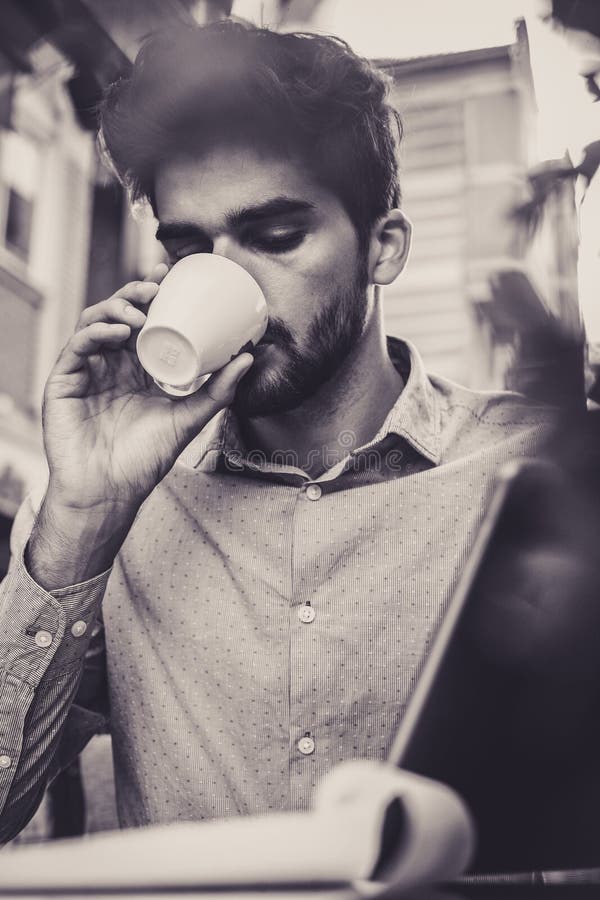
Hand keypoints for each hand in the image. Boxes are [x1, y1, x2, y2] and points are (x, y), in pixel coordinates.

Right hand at [42, 263, 252, 512]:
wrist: (109, 492)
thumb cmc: (144, 460)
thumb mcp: (188, 419)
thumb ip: (217, 391)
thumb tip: (249, 359)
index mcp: (136, 368)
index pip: (144, 320)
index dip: (153, 293)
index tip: (171, 274)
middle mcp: (110, 363)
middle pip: (118, 312)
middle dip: (136, 292)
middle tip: (157, 286)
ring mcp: (87, 370)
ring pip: (95, 321)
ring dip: (117, 307)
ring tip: (141, 310)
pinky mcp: (64, 380)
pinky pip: (77, 346)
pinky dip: (97, 332)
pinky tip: (119, 333)